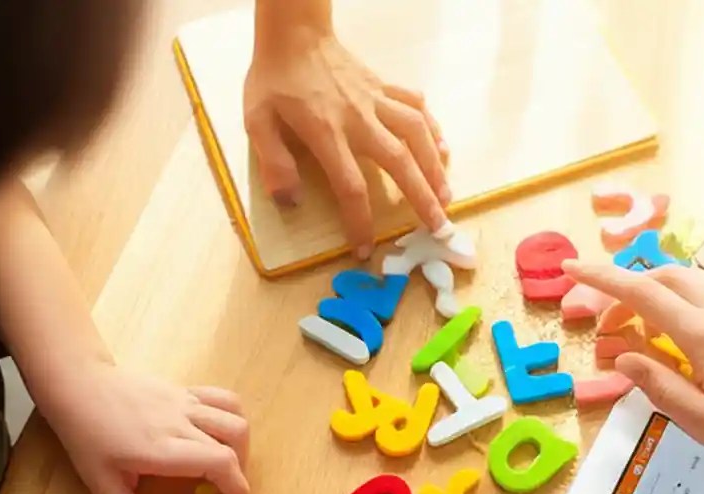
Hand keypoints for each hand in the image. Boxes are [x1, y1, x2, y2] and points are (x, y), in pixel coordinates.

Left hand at [38, 361, 249, 493]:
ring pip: (236, 419)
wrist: (79, 385)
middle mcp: (184, 423)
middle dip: (239, 474)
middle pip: (235, 444)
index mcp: (165, 449)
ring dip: (241, 446)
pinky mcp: (186, 390)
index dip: (238, 490)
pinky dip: (233, 417)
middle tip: (223, 493)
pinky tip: (219, 433)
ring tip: (227, 463)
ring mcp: (187, 402)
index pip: (222, 465)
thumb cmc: (87, 436)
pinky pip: (224, 399)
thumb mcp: (102, 485)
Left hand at [245, 1, 448, 257]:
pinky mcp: (384, 87)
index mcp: (327, 132)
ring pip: (416, 135)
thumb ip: (274, 162)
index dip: (360, 221)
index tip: (366, 249)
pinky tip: (444, 148)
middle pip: (399, 162)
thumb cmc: (274, 80)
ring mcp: (377, 100)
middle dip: (420, 198)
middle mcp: (360, 119)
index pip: (350, 185)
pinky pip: (415, 106)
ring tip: (446, 195)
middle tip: (438, 227)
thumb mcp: (257, 121)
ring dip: (435, 167)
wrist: (294, 34)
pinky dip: (433, 128)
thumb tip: (290, 202)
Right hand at [564, 262, 703, 478]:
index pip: (643, 294)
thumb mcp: (702, 424)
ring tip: (628, 325)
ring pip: (684, 280)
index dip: (601, 280)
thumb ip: (659, 386)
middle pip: (661, 277)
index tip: (569, 271)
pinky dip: (674, 297)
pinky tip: (666, 327)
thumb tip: (623, 357)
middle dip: (621, 288)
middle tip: (598, 323)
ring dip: (649, 290)